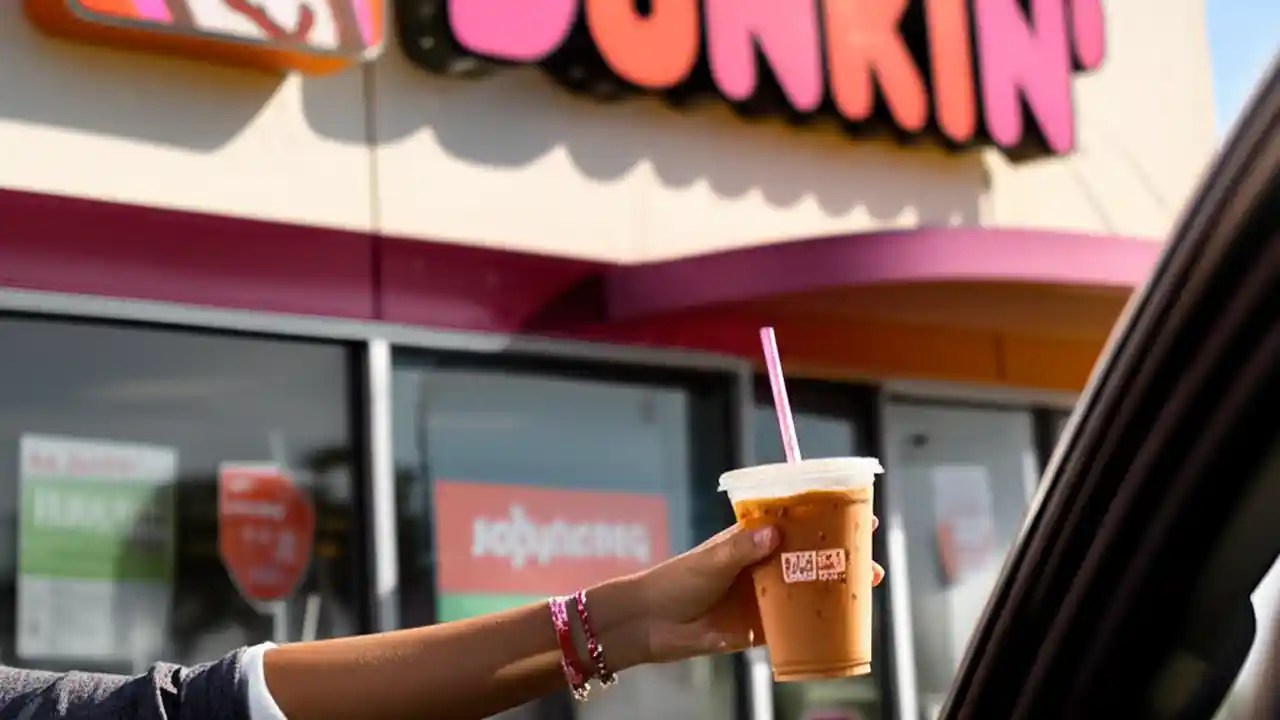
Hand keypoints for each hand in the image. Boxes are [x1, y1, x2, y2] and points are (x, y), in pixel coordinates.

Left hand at [591, 518, 883, 669]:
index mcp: (753, 539)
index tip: (857, 512)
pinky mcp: (761, 627)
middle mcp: (764, 564)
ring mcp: (765, 595)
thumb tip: (773, 533)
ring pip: (811, 588)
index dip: (826, 516)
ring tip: (868, 585)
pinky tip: (845, 624)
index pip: (796, 521)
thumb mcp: (711, 560)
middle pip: (812, 555)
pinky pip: (797, 625)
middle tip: (872, 558)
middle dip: (843, 555)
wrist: (652, 624)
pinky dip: (819, 624)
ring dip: (839, 587)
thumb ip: (742, 548)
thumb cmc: (677, 581)